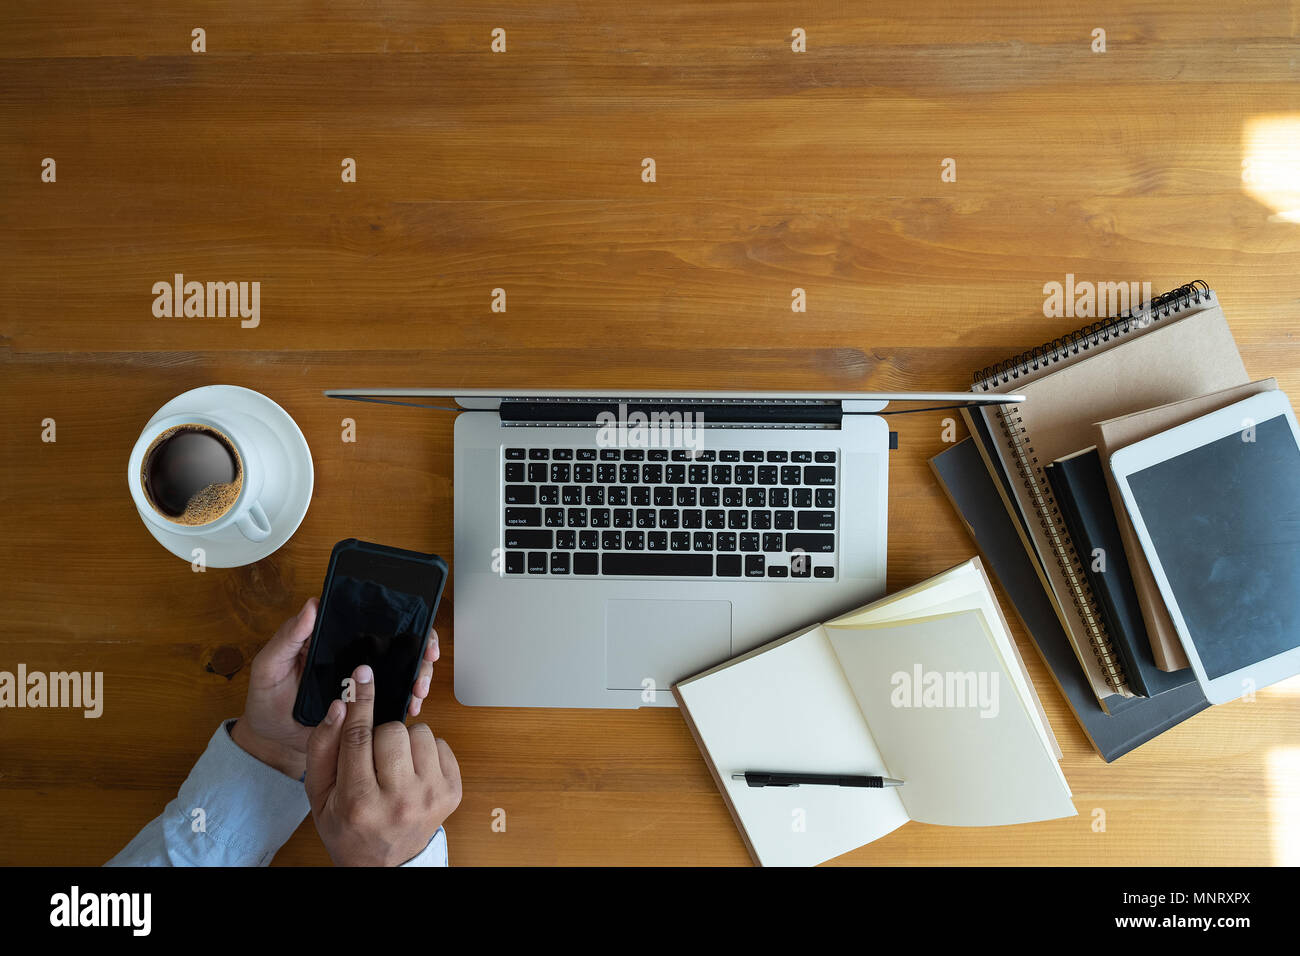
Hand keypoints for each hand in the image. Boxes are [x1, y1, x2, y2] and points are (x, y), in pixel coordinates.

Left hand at [230, 598, 442, 778]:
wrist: (271, 742)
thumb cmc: (266, 700)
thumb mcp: (269, 666)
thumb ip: (288, 638)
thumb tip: (311, 605)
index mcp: (336, 641)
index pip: (373, 622)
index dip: (402, 621)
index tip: (418, 629)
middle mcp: (355, 659)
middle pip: (399, 645)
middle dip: (421, 651)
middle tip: (428, 660)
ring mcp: (364, 684)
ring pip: (404, 672)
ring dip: (419, 677)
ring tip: (417, 691)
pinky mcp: (367, 708)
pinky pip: (393, 701)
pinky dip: (408, 702)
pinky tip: (410, 707)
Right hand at [305, 664, 462, 865]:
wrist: (383, 863)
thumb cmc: (348, 826)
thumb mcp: (319, 795)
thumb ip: (323, 747)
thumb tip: (341, 706)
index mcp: (358, 801)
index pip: (359, 736)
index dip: (360, 699)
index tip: (363, 674)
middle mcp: (398, 800)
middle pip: (392, 730)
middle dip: (380, 735)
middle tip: (374, 756)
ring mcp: (430, 797)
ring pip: (421, 733)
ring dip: (405, 742)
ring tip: (395, 766)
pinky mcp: (452, 793)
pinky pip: (442, 744)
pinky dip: (427, 752)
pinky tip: (413, 772)